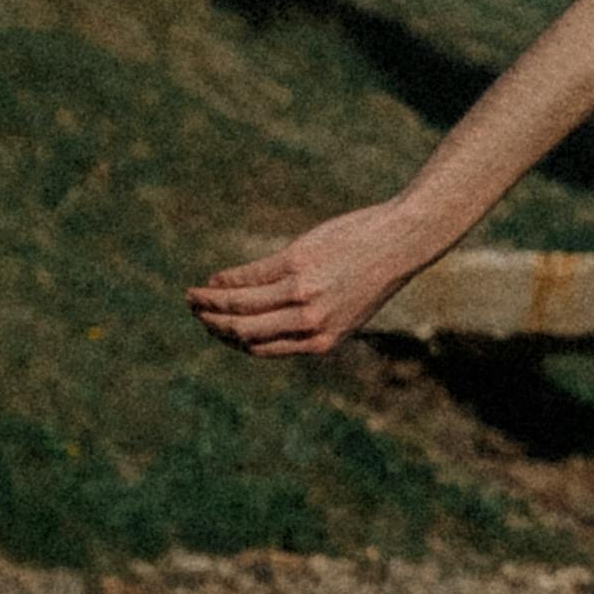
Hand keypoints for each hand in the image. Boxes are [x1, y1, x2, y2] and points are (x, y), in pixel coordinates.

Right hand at [188, 201, 437, 358]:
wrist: (399, 242)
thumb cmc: (373, 275)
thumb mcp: (347, 311)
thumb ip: (314, 322)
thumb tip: (273, 324)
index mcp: (321, 342)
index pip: (262, 350)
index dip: (233, 343)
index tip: (218, 333)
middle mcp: (309, 323)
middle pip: (244, 332)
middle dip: (213, 326)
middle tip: (196, 315)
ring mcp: (301, 294)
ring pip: (240, 306)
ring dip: (210, 303)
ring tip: (193, 297)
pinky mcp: (295, 263)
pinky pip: (250, 276)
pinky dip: (226, 280)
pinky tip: (215, 279)